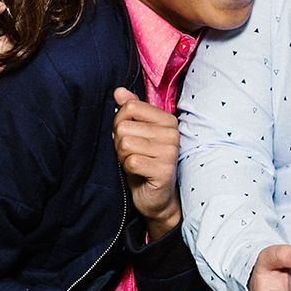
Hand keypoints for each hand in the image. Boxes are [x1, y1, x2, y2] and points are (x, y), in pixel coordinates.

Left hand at [112, 89, 180, 237]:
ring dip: (122, 156)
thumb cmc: (145, 162)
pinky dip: (128, 168)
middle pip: (124, 126)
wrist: (156, 198)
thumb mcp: (136, 134)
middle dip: (119, 142)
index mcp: (167, 120)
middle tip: (130, 153)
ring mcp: (170, 152)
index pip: (130, 107)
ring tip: (134, 162)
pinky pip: (131, 161)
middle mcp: (172, 133)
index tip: (127, 135)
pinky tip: (138, 172)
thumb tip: (119, 91)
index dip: (119, 122)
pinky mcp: (164, 170)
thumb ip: (131, 111)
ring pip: (125, 143)